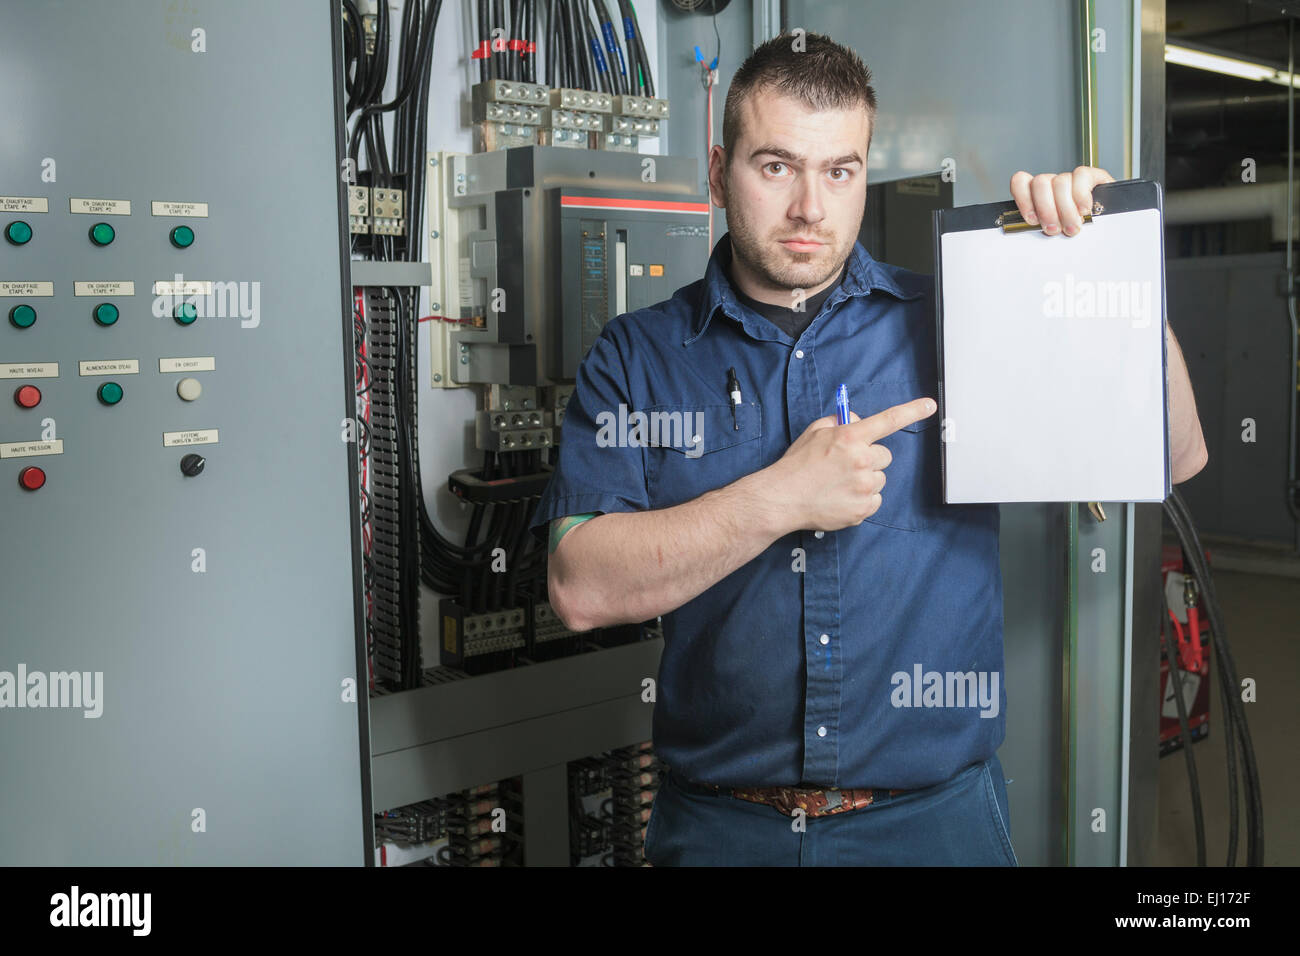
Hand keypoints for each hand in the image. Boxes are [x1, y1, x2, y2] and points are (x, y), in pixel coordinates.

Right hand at [761, 397, 936, 531]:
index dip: (912, 411)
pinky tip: (842, 498)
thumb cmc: (796, 465)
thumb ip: (840, 423)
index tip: (930, 405)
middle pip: (885, 456)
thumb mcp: (814, 432)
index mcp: (849, 437)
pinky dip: (863, 499)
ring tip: (840, 485)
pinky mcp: (864, 508)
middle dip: (870, 458)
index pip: (888, 420)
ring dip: (866, 479)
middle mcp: (861, 459)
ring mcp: (864, 486)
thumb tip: (859, 422)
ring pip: (880, 478)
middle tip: (846, 466)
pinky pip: (875, 499)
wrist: (782, 498)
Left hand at [1009, 165, 1114, 235]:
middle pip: (1040, 182)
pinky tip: (1084, 209)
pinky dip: (1081, 195)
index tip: (1032, 219)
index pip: (1021, 181)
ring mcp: (1071, 179)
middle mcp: (1053, 183)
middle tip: (1054, 229)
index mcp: (1038, 195)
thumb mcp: (1055, 231)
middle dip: (1046, 210)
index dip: (1023, 198)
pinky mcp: (1092, 176)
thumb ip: (1042, 226)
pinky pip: (1081, 176)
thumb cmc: (1076, 231)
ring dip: (1065, 209)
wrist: (1108, 228)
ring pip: (1060, 182)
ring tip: (1072, 226)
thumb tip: (1033, 232)